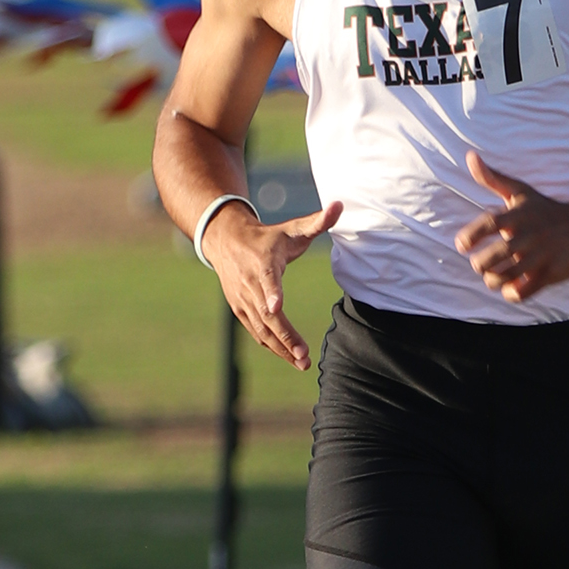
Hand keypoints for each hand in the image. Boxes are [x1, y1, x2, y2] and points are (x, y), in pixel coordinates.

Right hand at [203, 199, 341, 369]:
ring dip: (281, 348)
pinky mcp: (240, 310)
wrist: (227, 241)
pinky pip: (256, 332)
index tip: (276, 306)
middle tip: (304, 355)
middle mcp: (249, 283)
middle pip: (266, 313)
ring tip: (302, 363)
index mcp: (262, 262)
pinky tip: (290, 358)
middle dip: (285, 336)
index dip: (272, 292)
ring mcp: (242, 299)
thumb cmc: (268, 236)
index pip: (267, 278)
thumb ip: (317, 221)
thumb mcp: (292, 227)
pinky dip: (272, 346)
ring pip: (261, 328)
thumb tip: (340, 205)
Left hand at [453, 152, 568, 302]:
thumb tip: (469, 156)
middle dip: (480, 265)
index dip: (471, 236)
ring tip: (493, 277)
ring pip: (506, 276)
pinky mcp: (551, 273)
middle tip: (480, 264)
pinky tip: (511, 287)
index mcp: (517, 216)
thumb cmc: (546, 209)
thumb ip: (492, 178)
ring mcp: (540, 256)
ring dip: (493, 281)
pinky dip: (512, 293)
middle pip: (494, 256)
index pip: (488, 224)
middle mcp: (528, 236)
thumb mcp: (520, 191)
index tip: (462, 245)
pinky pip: (524, 291)